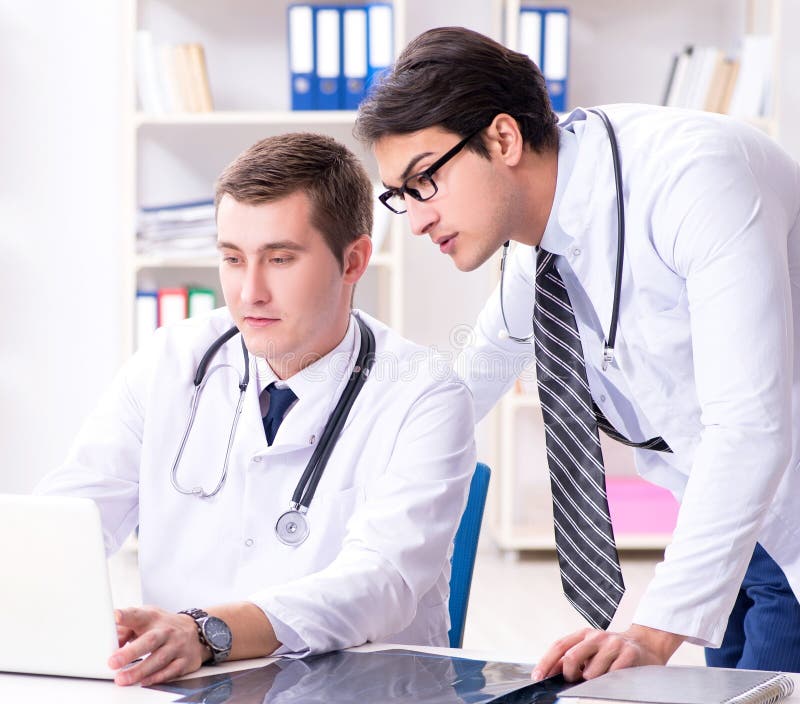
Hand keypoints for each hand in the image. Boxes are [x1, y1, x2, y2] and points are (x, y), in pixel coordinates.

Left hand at [109, 607, 207, 686]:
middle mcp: (166, 631)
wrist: (196, 630)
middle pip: (150, 640)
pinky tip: (144, 681)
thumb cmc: (163, 627)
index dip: (126, 615)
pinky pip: (171, 671)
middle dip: (131, 652)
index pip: (138, 614)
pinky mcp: (186, 660)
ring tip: (122, 679)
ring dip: (139, 670)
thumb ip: (126, 630)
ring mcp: (178, 645)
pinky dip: (156, 677)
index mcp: (152, 618)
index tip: (115, 616)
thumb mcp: (145, 620)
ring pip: (159, 659)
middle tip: (112, 662)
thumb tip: (112, 642)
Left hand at [532, 625, 684, 681]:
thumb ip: (571, 657)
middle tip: (573, 680)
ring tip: (599, 678)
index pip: (560, 646)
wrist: (645, 644)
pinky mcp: (630, 654)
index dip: (546, 662)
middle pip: (572, 656)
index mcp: (584, 634)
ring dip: (591, 680)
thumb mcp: (590, 649)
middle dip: (568, 673)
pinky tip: (613, 679)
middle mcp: (597, 636)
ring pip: (592, 671)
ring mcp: (614, 644)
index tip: (538, 677)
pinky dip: (609, 682)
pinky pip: (613, 674)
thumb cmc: (612, 650)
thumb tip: (550, 671)